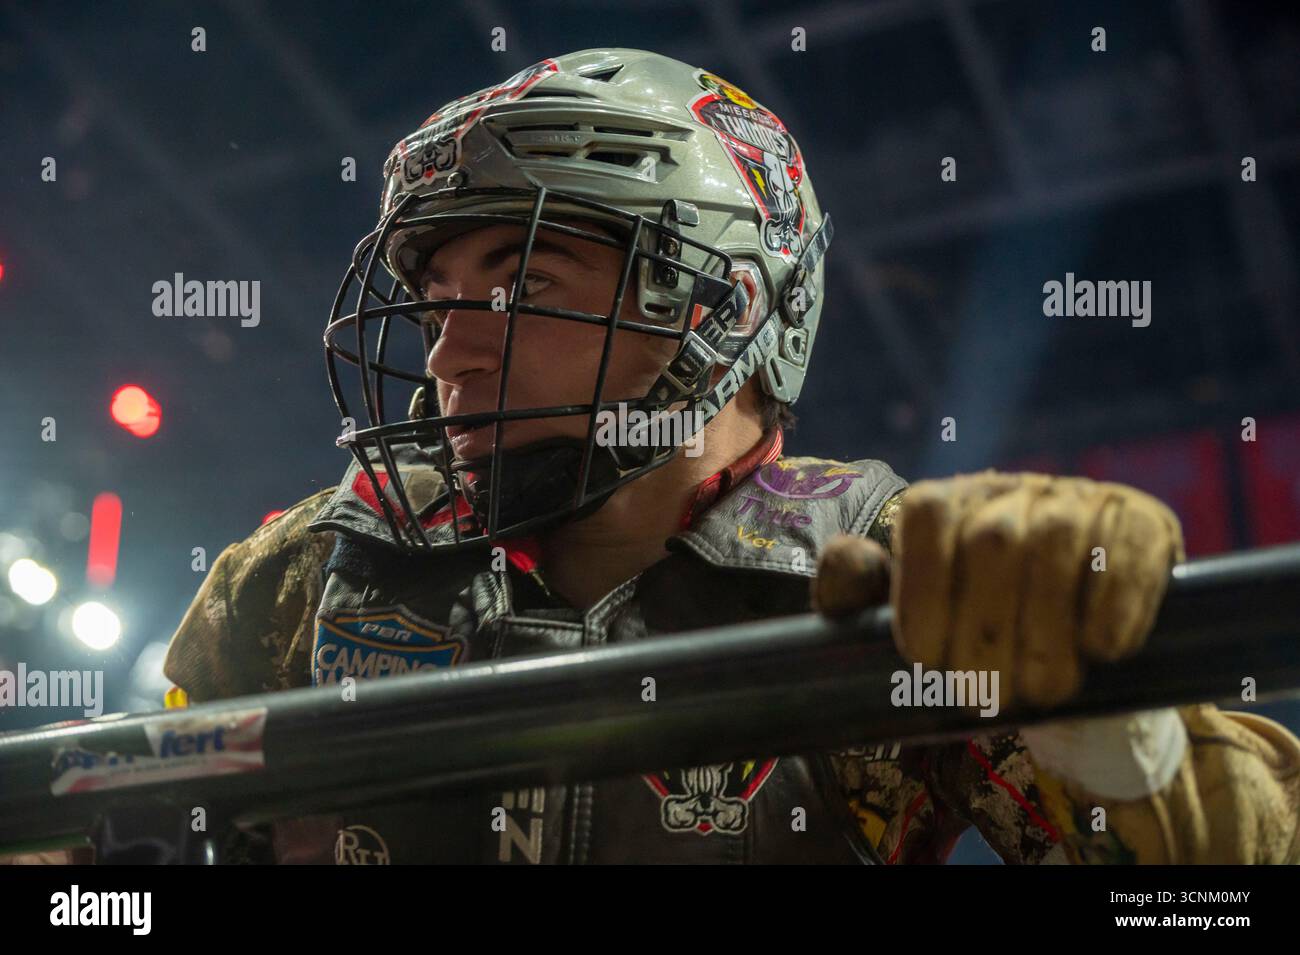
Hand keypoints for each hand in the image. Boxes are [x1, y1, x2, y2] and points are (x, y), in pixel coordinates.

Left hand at [814, 470, 1184, 707]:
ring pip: (1057, 545)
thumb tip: (849, 561)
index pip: (924, 519)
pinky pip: (1129, 552)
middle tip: (985, 696)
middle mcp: (1008, 490)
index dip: (921, 593)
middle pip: (992, 542)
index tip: (924, 661)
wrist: (1068, 645)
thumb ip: (858, 590)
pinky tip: (1101, 650)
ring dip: (1048, 631)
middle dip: (985, 631)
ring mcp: (1077, 498)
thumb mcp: (903, 613)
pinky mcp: (1140, 522)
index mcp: (945, 503)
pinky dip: (1114, 606)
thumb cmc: (968, 631)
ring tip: (1039, 691)